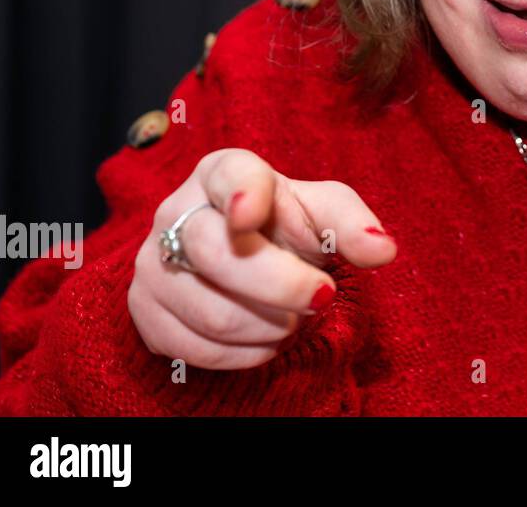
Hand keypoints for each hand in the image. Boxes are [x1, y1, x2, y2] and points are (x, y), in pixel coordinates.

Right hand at [128, 148, 395, 369]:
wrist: (242, 255)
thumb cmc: (286, 224)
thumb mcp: (322, 212)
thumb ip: (351, 224)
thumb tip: (382, 249)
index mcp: (222, 172)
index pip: (229, 176)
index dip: (239, 193)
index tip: (249, 214)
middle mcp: (176, 210)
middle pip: (217, 254)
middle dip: (282, 286)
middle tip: (322, 297)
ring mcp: (152, 262)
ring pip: (209, 311)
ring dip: (268, 326)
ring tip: (292, 319)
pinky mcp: (144, 310)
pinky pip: (192, 346)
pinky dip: (242, 354)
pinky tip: (265, 340)